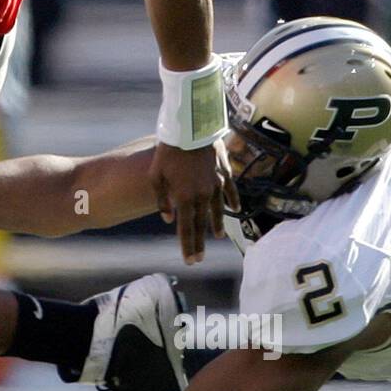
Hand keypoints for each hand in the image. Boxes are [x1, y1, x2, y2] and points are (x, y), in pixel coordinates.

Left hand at [150, 138, 236, 264]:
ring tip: (216, 237)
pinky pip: (230, 190)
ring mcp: (216, 184)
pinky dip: (232, 201)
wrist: (189, 129)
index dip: (188, 246)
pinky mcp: (224, 172)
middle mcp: (202, 195)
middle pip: (201, 224)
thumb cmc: (168, 152)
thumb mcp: (156, 176)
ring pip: (217, 209)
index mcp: (185, 197)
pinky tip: (235, 209)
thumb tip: (168, 219)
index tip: (190, 261)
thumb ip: (162, 200)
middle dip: (199, 242)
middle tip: (199, 259)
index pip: (186, 229)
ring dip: (216, 224)